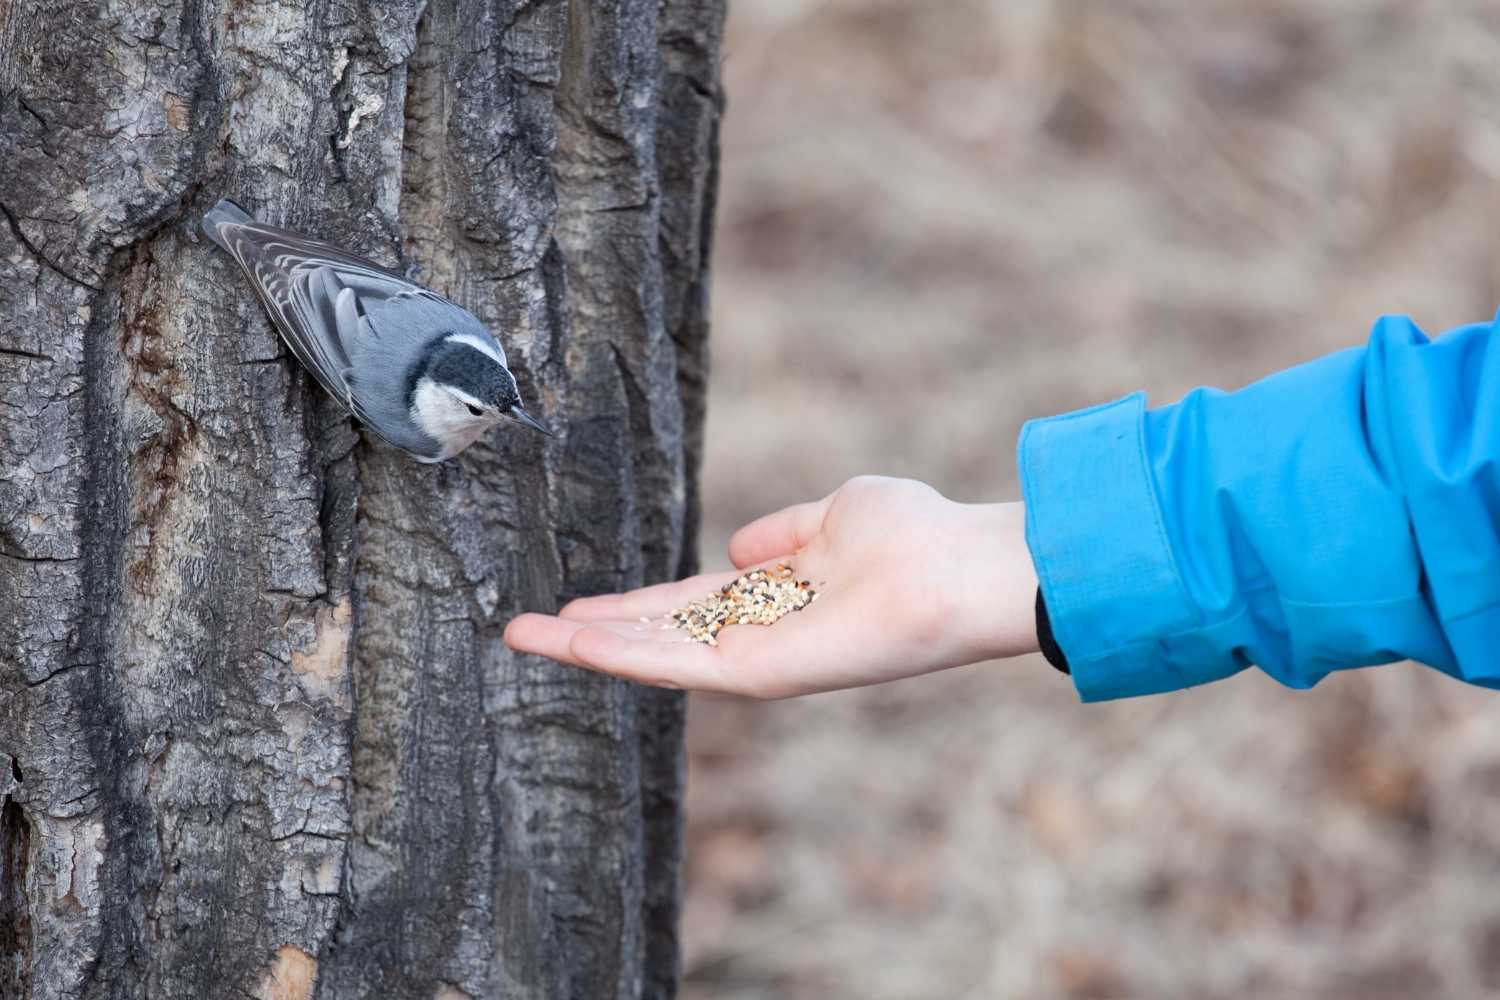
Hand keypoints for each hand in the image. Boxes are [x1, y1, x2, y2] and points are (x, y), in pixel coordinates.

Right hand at [503, 476, 1040, 697]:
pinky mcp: (763, 674)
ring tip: (523, 638)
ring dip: (587, 648)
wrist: (963, 567)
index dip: (629, 607)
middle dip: (590, 633)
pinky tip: (573, 641)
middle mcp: (759, 633)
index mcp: (773, 597)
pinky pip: (682, 665)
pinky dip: (624, 654)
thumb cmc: (918, 534)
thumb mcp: (836, 513)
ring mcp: (758, 658)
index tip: (573, 605)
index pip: (685, 606)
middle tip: (521, 631)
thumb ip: (785, 530)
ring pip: (656, 657)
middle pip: (658, 636)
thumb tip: (742, 545)